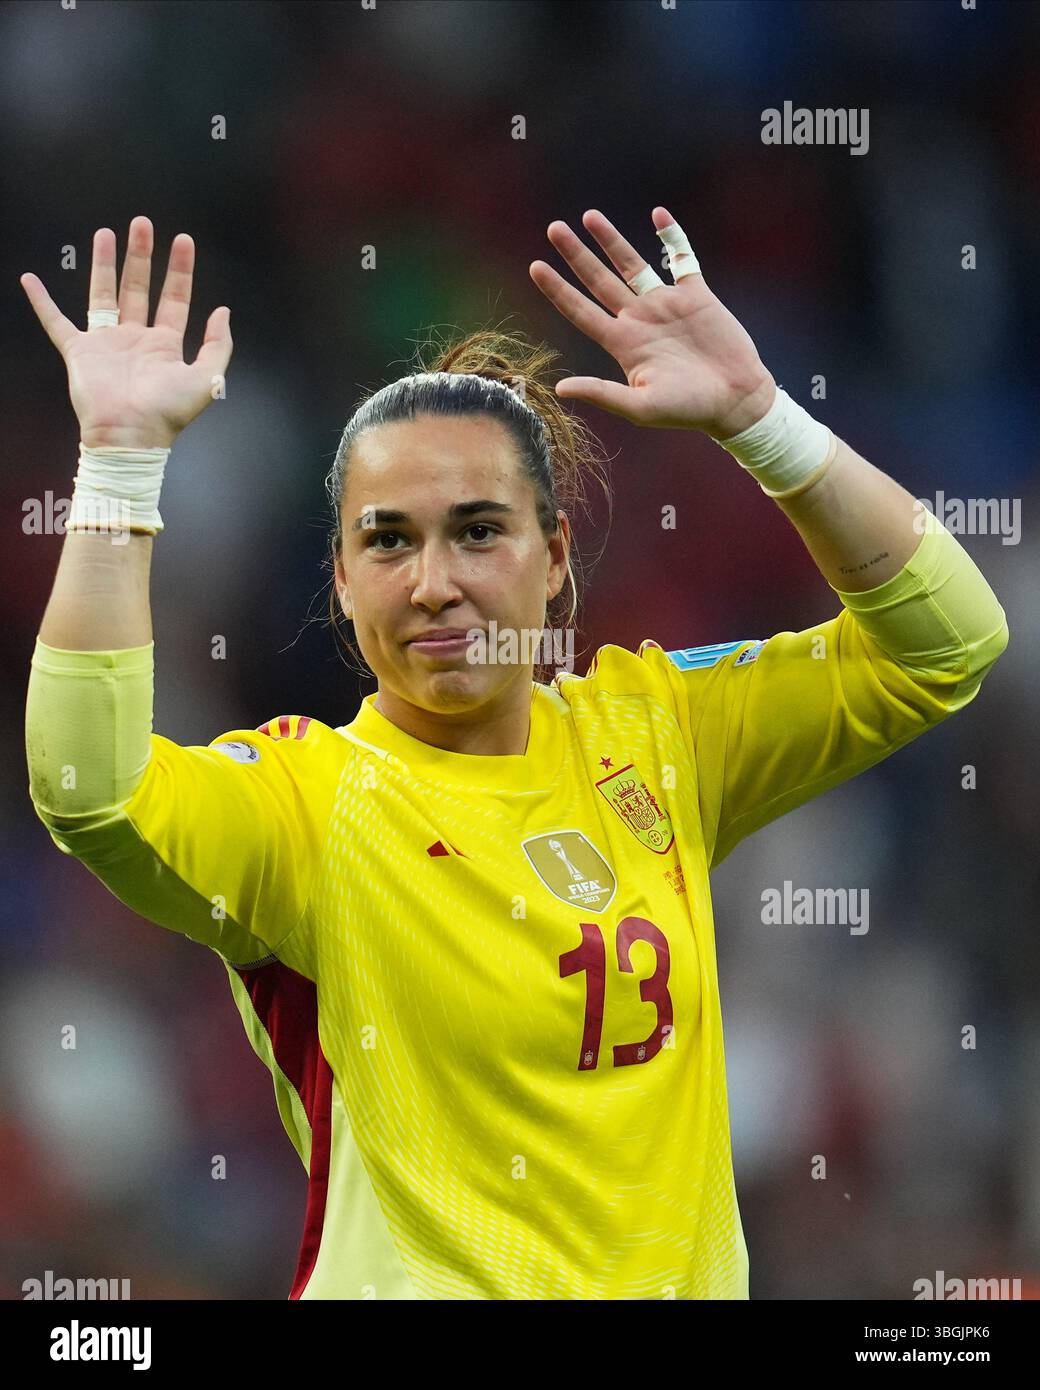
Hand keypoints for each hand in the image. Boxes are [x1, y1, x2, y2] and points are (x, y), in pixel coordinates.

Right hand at [20, 216, 232, 449]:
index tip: (183, 240)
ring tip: (106, 232)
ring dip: (104, 264)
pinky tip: (30, 280)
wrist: (130, 435)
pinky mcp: (79, 351)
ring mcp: (106, 344)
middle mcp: (135, 339)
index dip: (179, 270)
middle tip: (142, 224)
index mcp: (164, 345)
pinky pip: (56, 322)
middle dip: (141, 256)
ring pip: (104, 294)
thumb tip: (222, 311)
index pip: (174, 299)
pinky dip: (42, 302)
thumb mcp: (208, 379)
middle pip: (139, 288)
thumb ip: (218, 345)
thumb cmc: (168, 414)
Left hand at [529, 206, 775, 438]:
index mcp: (623, 344)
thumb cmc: (688, 410)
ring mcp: (666, 305)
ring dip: (611, 240)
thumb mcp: (641, 407)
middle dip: (577, 255)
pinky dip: (672, 237)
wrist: (736, 400)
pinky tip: (659, 214)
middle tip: (554, 228)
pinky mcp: (696, 295)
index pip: (581, 311)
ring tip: (589, 216)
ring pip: (632, 264)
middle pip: (599, 280)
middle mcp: (639, 320)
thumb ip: (602, 393)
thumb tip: (559, 388)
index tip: (535, 266)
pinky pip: (681, 259)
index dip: (557, 290)